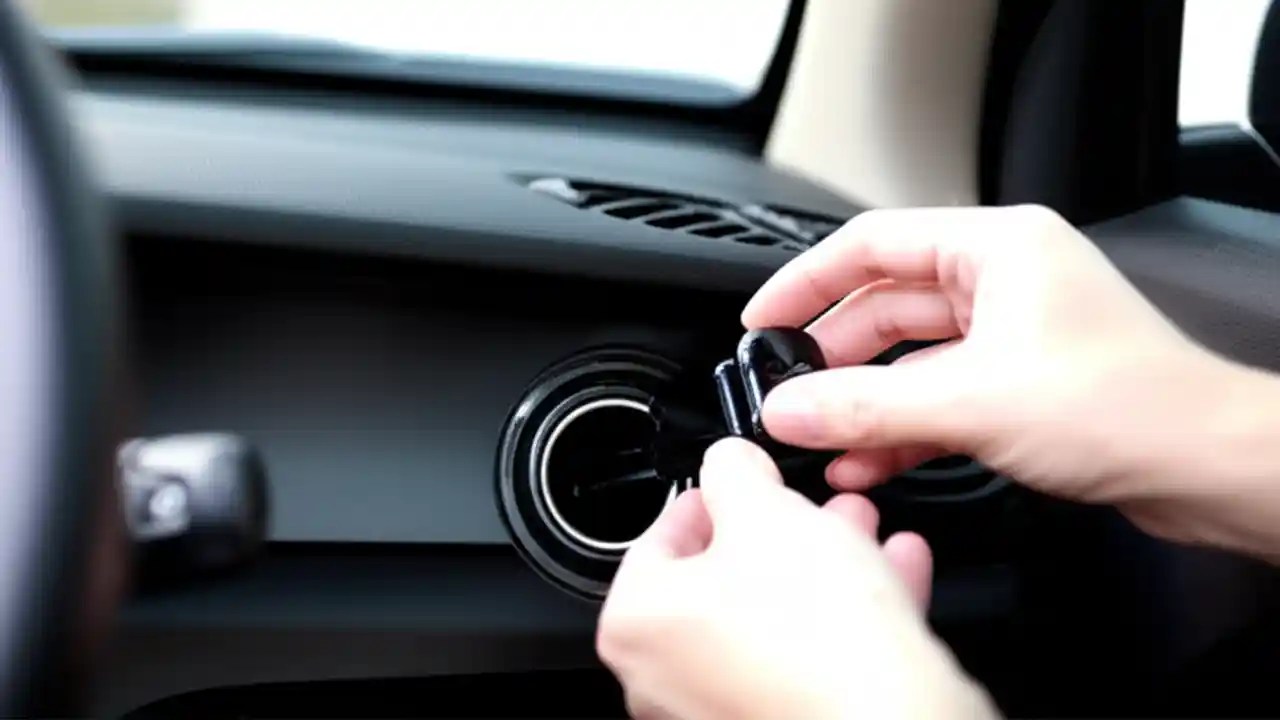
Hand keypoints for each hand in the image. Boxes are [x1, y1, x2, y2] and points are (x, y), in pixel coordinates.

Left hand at [596, 437, 997, 719]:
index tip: (743, 477)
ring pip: (773, 616)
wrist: (888, 716)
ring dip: (822, 564)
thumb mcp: (763, 509)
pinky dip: (846, 614)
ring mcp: (721, 708)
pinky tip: (891, 575)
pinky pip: (811, 656)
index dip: (711, 494)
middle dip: (779, 528)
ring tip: (859, 527)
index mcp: (635, 625)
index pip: (658, 537)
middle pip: (721, 578)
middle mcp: (666, 678)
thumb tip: (729, 461)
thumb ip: (733, 470)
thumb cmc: (812, 636)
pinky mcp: (784, 719)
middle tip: (809, 500)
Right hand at [742, 204, 1279, 558]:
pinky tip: (867, 462)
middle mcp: (1003, 281)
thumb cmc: (1128, 405)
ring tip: (819, 438)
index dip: (807, 280)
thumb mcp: (970, 402)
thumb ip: (864, 405)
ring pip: (910, 361)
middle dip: (833, 356)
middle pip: (886, 306)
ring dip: (863, 402)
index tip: (763, 317)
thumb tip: (789, 406)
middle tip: (787, 391)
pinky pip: (937, 399)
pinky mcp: (1021, 387)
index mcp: (996, 247)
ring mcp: (1013, 335)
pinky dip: (900, 428)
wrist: (1206, 467)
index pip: (872, 244)